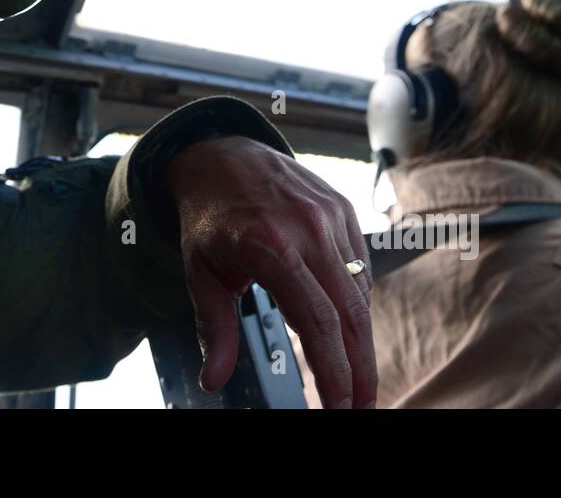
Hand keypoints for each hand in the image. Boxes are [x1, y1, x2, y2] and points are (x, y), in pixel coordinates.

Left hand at [161, 135, 375, 407]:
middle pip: (351, 313)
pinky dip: (357, 304)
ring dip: (362, 340)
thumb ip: (213, 326)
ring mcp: (332, 216)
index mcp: (272, 245)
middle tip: (361, 405)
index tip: (338, 405)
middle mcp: (310, 228)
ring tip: (356, 376)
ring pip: (360, 293)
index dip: (334, 368)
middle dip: (360, 368)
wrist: (221, 154)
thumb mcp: (198, 270)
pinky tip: (348, 330)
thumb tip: (213, 379)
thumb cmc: (209, 216)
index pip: (317, 320)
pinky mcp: (343, 210)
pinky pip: (359, 268)